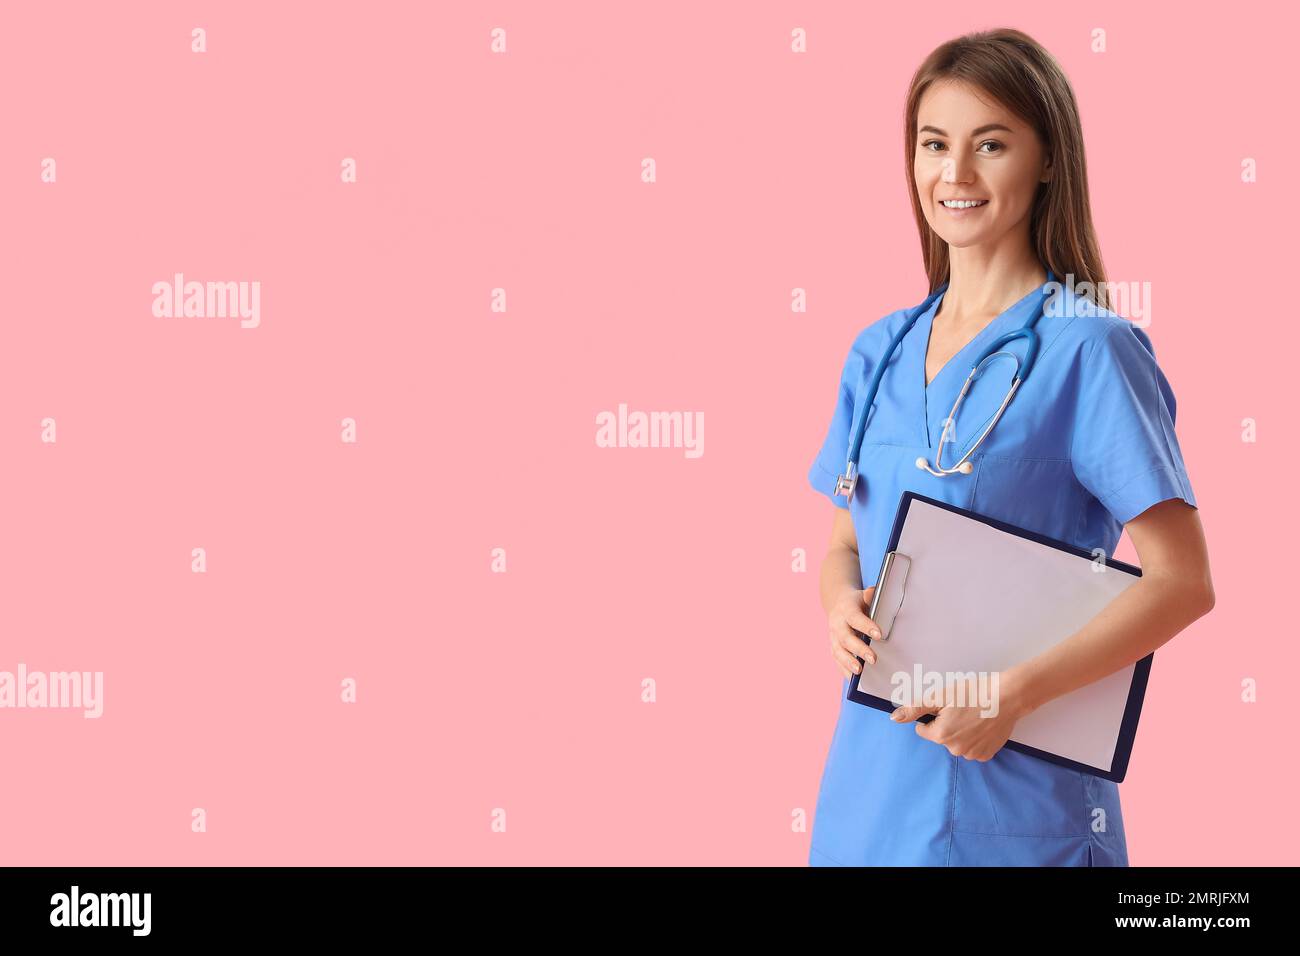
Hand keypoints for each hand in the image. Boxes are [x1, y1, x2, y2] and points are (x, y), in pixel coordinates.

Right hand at [828, 586, 880, 679]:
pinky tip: (853, 679)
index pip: (855, 618)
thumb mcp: (864, 595)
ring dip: (848, 662)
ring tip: (860, 671)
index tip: (879, 635)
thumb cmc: (858, 602)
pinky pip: (837, 660)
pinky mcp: (833, 647)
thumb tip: (878, 594)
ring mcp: (833, 637)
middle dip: (859, 649)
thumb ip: (872, 596)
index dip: (866, 626)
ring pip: (838, 651)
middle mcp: (837, 624)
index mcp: (846, 609)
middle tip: (873, 659)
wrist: (838, 604)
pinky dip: (844, 670)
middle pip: (846, 638)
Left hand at [889, 672, 1027, 761]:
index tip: (948, 707)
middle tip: (963, 709)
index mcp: (940, 736)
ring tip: (975, 716)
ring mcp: (972, 755)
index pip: (923, 730)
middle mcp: (955, 750)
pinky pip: (973, 748)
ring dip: (961, 732)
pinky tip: (983, 726)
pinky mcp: (986, 755)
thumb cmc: (972, 693)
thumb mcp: (940, 696)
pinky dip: (975, 739)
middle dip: (947, 725)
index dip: (933, 716)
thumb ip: (915, 709)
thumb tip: (894, 719)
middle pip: (941, 737)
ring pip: (957, 743)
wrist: (1007, 697)